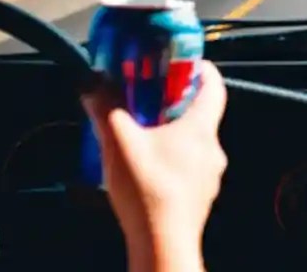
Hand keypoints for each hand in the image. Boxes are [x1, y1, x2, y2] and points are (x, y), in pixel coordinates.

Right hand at [81, 60, 227, 271]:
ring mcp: (209, 176)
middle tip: (151, 99)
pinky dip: (171, 161)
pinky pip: (189, 169)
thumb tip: (92, 85)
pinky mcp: (199, 198)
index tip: (186, 61)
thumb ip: (104, 108)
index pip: (214, 86)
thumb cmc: (148, 192)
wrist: (163, 245)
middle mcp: (212, 150)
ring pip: (194, 144)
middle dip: (176, 104)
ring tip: (143, 135)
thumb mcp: (118, 142)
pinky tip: (147, 169)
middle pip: (201, 115)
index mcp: (201, 129)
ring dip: (172, 135)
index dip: (201, 69)